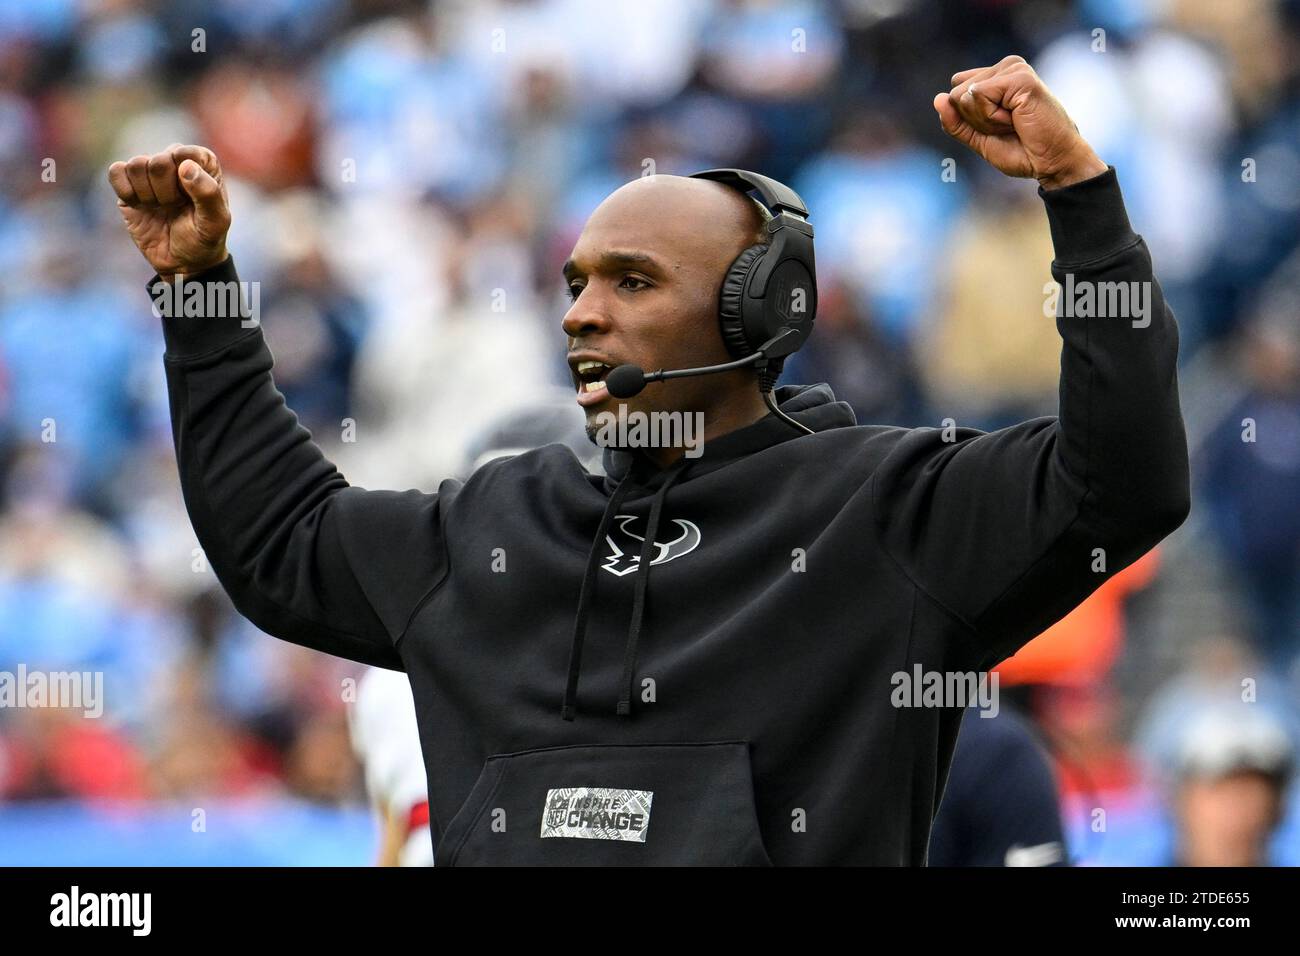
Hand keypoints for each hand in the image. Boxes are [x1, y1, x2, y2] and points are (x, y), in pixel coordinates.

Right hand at [108, 144, 231, 276]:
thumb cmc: (203, 238)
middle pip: (158, 162)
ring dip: (148, 195)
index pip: (185, 154)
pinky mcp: (127, 183)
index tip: (192, 200)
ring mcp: (150, 171)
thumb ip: (208, 193)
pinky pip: (116, 172)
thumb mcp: (216, 222)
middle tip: (175, 208)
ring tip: (161, 208)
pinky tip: (140, 205)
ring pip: (136, 165)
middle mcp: (175, 160)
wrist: (181, 263)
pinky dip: (126, 193)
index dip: (185, 181)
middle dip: (166, 193)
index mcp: (202, 162)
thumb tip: (185, 165)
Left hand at [933, 56, 1107, 190]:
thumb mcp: (979, 138)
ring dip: (986, 121)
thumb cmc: (1022, 150)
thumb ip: (955, 122)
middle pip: (956, 95)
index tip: (999, 127)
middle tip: (1009, 127)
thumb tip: (937, 98)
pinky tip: (1017, 118)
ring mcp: (1013, 68)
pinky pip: (979, 96)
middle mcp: (1005, 66)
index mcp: (997, 76)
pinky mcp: (1019, 76)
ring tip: (1015, 122)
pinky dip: (992, 117)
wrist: (1051, 162)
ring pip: (965, 96)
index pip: (955, 91)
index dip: (969, 119)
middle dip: (976, 121)